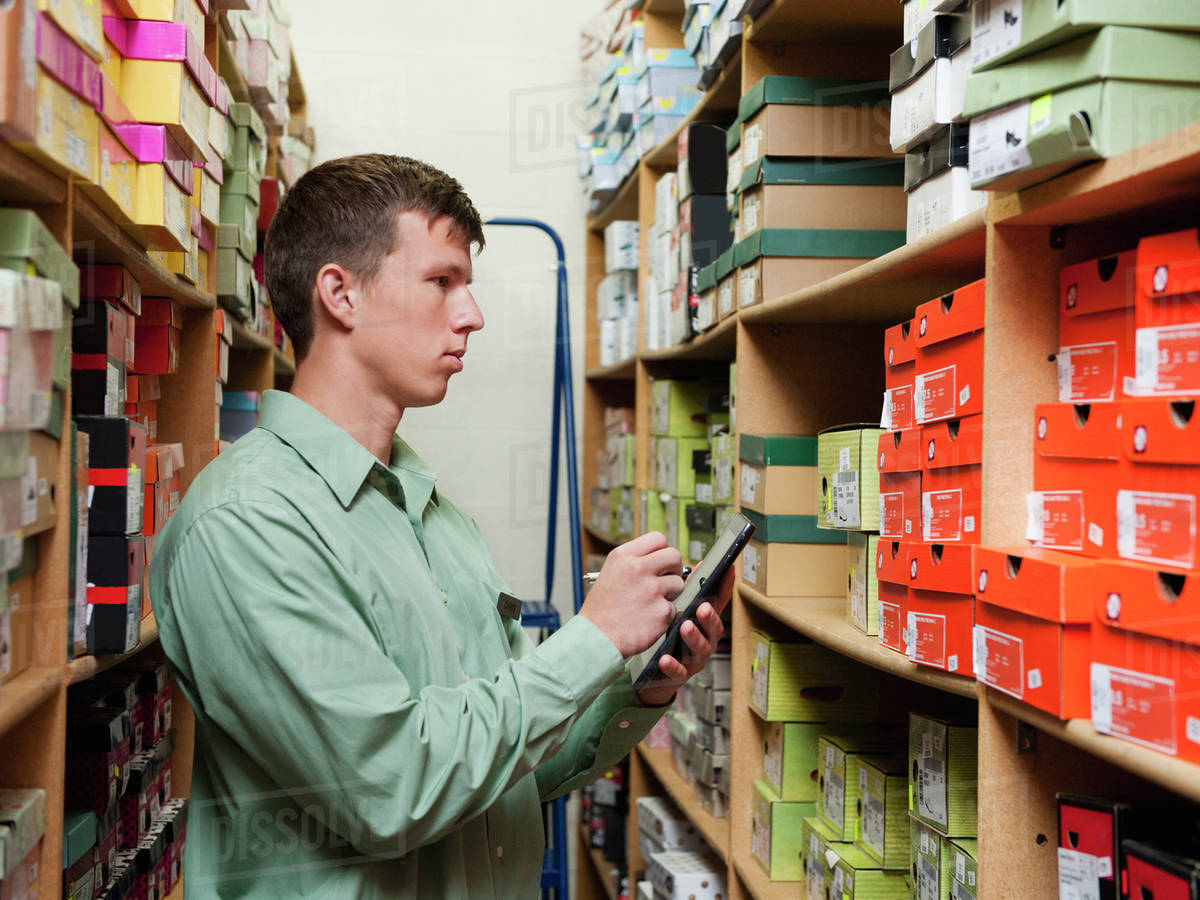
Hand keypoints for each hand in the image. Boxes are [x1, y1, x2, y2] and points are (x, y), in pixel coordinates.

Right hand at [580, 532, 684, 658]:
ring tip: (651, 603)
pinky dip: (664, 614)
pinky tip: (648, 618)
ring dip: (670, 593)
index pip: (658, 538)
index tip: (661, 561)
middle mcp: (638, 569)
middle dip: (674, 568)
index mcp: (623, 556)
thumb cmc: (602, 608)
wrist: (596, 638)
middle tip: (666, 579)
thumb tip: (661, 556)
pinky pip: (674, 607)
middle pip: (674, 556)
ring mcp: (651, 590)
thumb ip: (634, 561)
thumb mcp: (611, 572)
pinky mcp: (661, 611)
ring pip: (679, 583)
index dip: (663, 550)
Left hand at [634, 565, 734, 707]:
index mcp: (705, 624)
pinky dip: (673, 665)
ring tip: (685, 627)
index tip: (728, 571)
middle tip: (703, 607)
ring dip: (694, 638)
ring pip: (700, 650)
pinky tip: (664, 658)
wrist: (656, 674)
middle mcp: (706, 641)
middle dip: (710, 617)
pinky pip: (679, 671)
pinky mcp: (680, 674)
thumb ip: (690, 592)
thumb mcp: (680, 612)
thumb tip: (699, 565)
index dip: (725, 588)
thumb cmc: (670, 637)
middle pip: (714, 629)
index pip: (719, 604)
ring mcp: (695, 659)